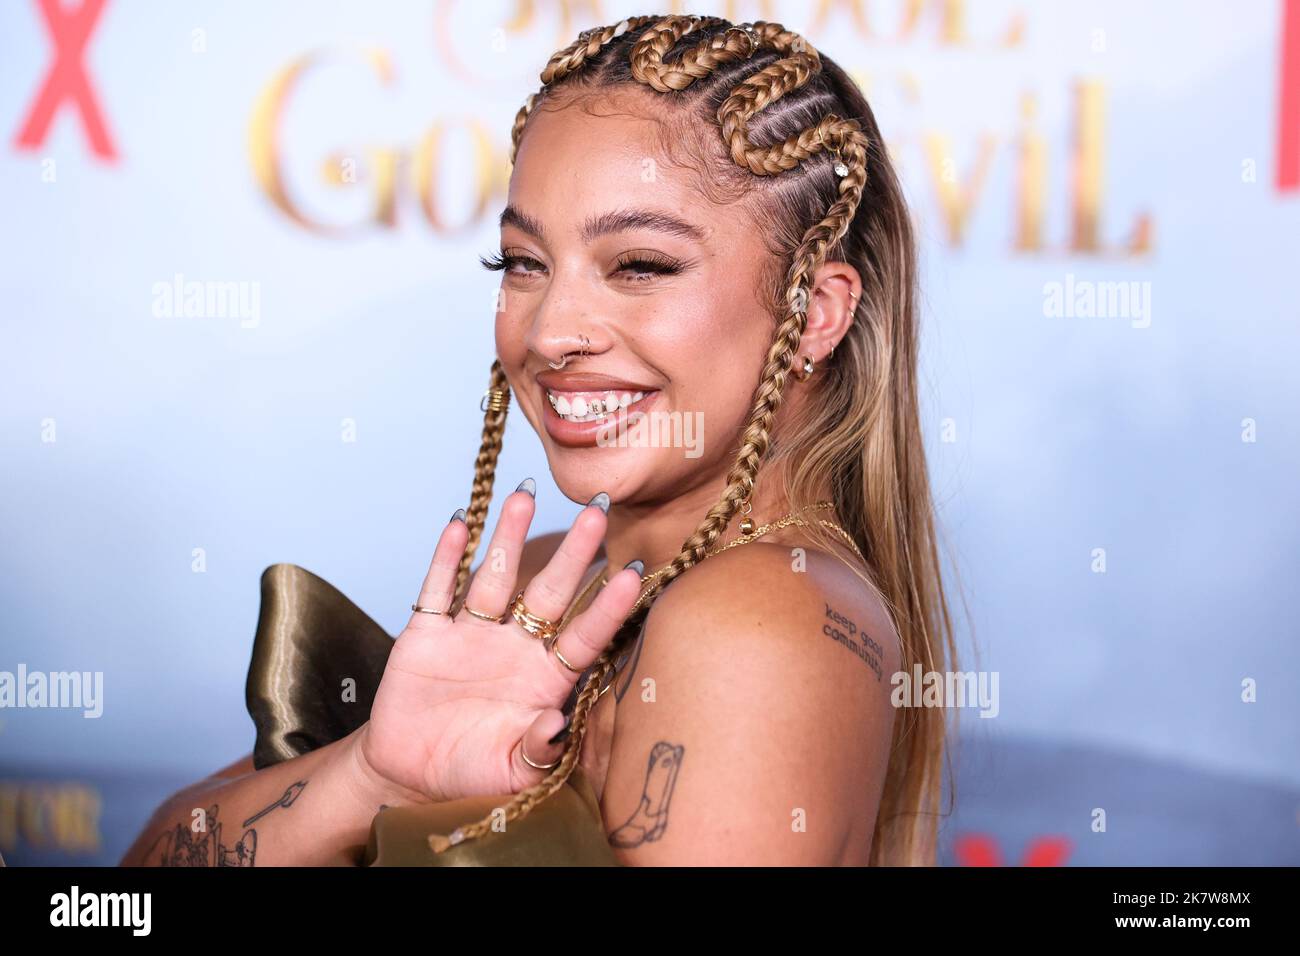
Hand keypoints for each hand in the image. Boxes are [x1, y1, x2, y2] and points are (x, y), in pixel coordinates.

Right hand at [357, 482, 641, 803]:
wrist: (410, 775)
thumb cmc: (473, 775)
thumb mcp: (512, 774)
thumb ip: (538, 752)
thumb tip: (557, 726)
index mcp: (545, 678)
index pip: (584, 635)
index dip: (607, 607)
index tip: (635, 574)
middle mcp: (514, 646)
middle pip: (548, 591)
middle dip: (572, 552)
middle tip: (597, 509)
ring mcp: (471, 635)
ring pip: (495, 577)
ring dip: (509, 537)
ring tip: (526, 495)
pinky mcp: (426, 634)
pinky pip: (437, 589)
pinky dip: (446, 557)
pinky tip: (460, 523)